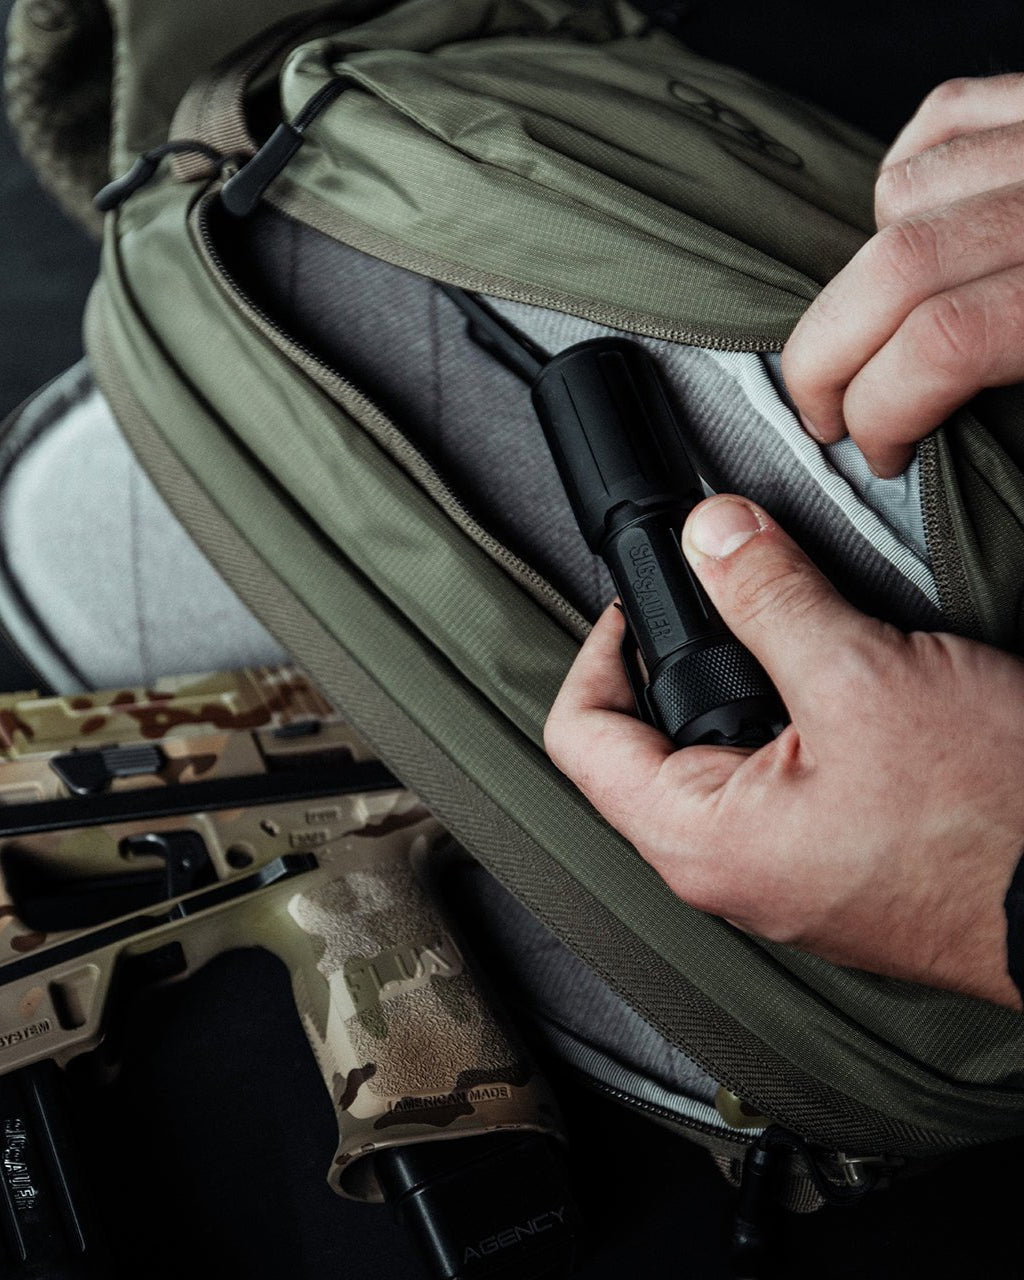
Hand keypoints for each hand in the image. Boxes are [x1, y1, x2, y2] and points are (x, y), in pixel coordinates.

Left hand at [544, 495, 1023, 1006]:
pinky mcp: (827, 864)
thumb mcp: (862, 678)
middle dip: (677, 658)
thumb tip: (710, 536)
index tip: (644, 597)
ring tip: (794, 640)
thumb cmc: (993, 825)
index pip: (578, 737)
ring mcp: (777, 873)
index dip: (598, 648)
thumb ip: (768, 596)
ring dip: (742, 684)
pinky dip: (787, 724)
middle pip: (643, 743)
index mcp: (700, 841)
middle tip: (726, 603)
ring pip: (713, 759)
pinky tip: (837, 692)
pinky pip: (772, 783)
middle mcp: (725, 871)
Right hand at [782, 74, 1023, 476]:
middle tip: (825, 411)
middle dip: (827, 359)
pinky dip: (899, 180)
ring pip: (902, 196)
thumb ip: (1014, 411)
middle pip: (894, 269)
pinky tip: (904, 233)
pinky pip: (939, 118)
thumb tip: (929, 447)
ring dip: (864, 279)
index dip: (880, 412)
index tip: (878, 453)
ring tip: (881, 329)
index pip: (939, 345)